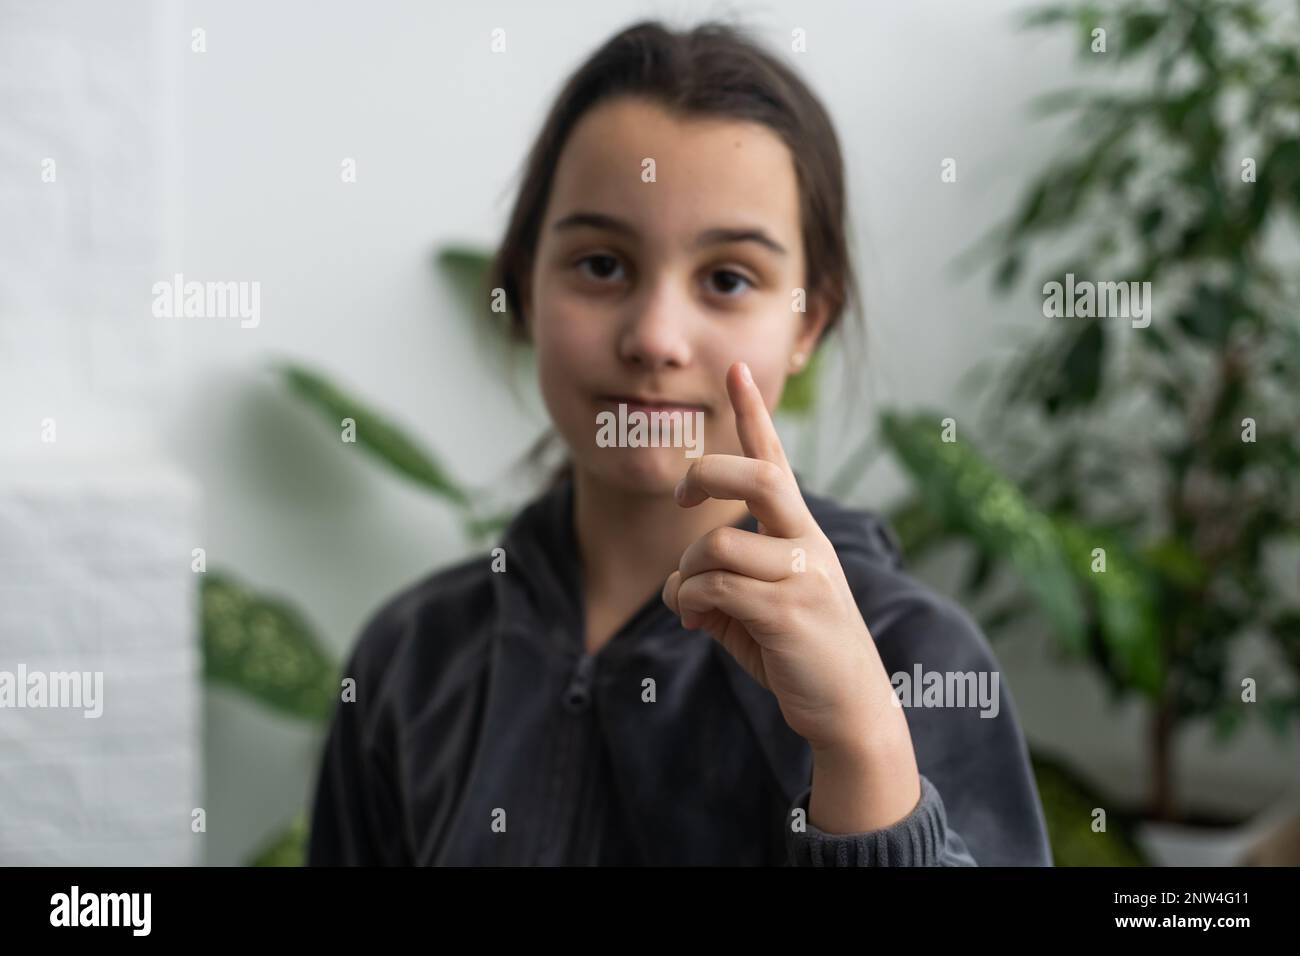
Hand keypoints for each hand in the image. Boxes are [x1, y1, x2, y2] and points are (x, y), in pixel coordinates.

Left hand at [661, 361, 910, 759]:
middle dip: (707, 474)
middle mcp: (807, 544)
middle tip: (683, 496)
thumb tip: (678, 585)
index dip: (752, 414)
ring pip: (716, 545)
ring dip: (684, 574)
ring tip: (688, 602)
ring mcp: (802, 577)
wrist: (849, 709)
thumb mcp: (758, 610)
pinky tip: (694, 621)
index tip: (735, 367)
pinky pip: (713, 588)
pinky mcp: (788, 613)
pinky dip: (688, 602)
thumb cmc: (800, 654)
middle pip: (755, 478)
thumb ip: (724, 585)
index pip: (775, 462)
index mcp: (802, 533)